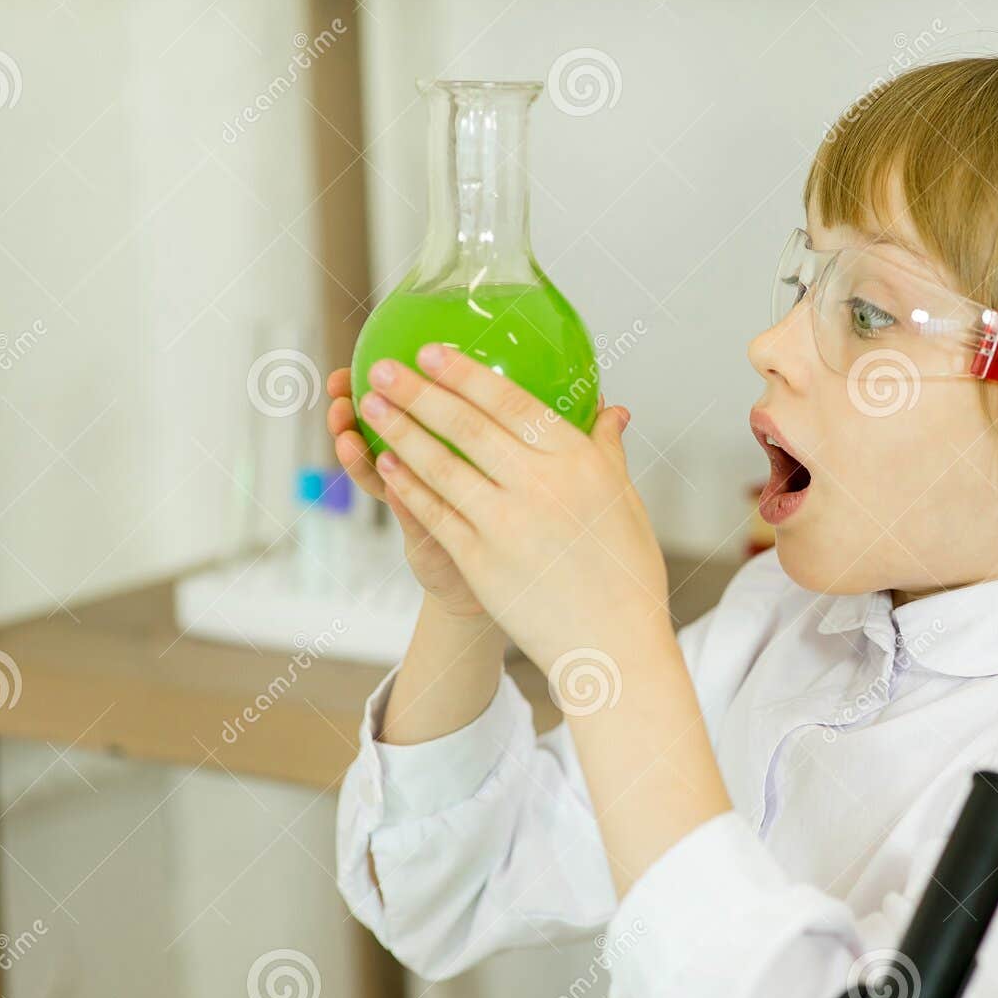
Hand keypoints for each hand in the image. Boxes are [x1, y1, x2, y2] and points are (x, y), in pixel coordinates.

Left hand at [357, 344, 669, 674]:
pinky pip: (435, 513)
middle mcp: (541, 485)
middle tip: (383, 368)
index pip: (513, 403)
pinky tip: (388, 466)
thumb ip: (606, 451)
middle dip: (417, 392)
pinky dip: (409, 486)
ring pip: (440, 466)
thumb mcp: (625, 502)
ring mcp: (507, 523)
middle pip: (466, 426)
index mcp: (580, 462)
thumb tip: (612, 410)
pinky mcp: (481, 561)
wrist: (613, 644)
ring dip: (400, 431)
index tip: (432, 352)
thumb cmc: (626, 573)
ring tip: (371, 407)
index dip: (466, 375)